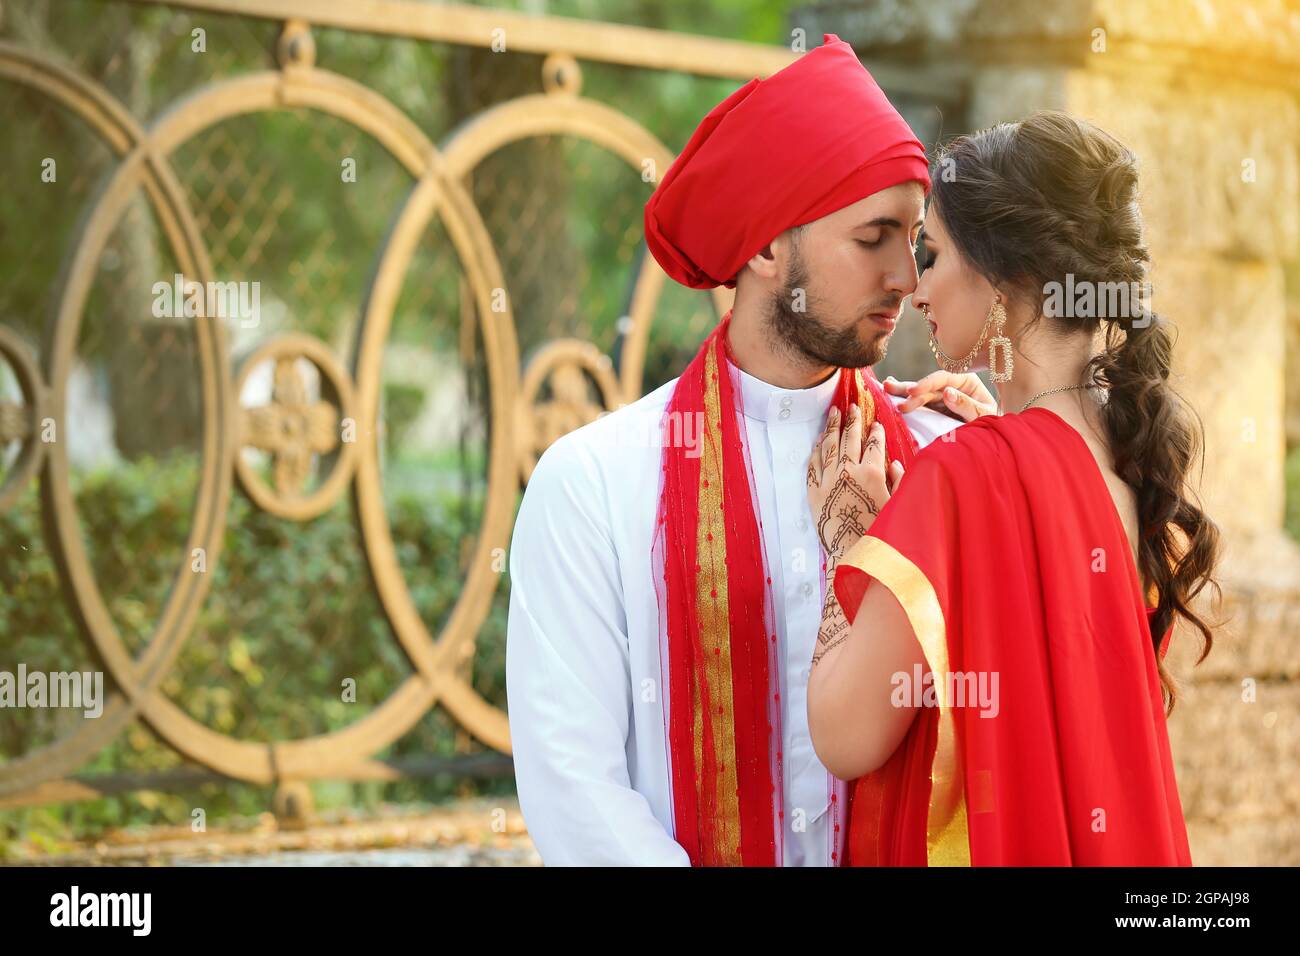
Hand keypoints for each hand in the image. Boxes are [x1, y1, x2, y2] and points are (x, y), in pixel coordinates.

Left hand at [806, 404, 902, 566]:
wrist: (851, 555)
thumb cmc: (880, 533)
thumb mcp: (897, 506)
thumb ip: (898, 481)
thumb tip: (892, 463)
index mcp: (872, 474)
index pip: (875, 444)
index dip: (876, 432)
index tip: (876, 424)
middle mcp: (848, 471)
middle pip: (850, 438)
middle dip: (853, 419)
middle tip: (852, 406)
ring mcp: (828, 480)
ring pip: (829, 446)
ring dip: (832, 427)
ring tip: (834, 412)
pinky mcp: (812, 491)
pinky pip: (813, 464)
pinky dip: (817, 449)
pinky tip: (820, 440)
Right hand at [883, 371, 996, 421]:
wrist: (993, 443)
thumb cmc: (993, 428)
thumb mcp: (984, 416)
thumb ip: (967, 406)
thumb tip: (947, 393)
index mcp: (966, 382)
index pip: (944, 378)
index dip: (927, 383)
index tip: (913, 392)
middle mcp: (952, 386)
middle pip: (928, 385)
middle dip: (911, 391)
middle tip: (893, 395)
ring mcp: (941, 398)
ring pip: (920, 394)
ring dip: (902, 391)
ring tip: (886, 387)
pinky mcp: (934, 410)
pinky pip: (919, 404)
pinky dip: (904, 398)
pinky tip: (890, 390)